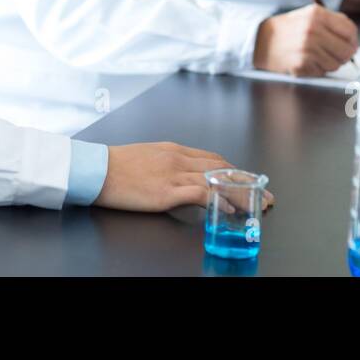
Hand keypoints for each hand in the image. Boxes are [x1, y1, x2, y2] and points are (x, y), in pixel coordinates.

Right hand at [95, 142, 274, 211]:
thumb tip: (182, 178)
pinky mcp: (166, 191)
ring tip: (258, 204)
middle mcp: (178, 158)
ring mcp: (173, 174)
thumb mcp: (147, 158)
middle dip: (246, 181)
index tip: (249, 179)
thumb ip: (167, 165)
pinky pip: (201, 194)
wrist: (95, 169)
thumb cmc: (115, 166)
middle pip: (222, 168)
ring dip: (241, 193)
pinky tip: (231, 208)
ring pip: (217, 180)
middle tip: (264, 192)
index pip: (213, 158)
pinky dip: (220, 200)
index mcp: (174, 150)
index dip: (235, 170)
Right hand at [253, 4, 357, 76]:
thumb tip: (353, 39)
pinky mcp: (301, 65)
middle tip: (336, 54)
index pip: (350, 30)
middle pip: (347, 50)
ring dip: (330, 63)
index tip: (350, 44)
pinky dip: (318, 69)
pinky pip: (322, 72)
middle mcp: (313, 31)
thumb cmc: (289, 29)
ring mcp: (307, 49)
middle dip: (344, 55)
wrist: (261, 41)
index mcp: (317, 15)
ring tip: (317, 56)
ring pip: (336, 64)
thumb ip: (333, 22)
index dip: (353, 40)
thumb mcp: (309, 15)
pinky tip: (307, 61)